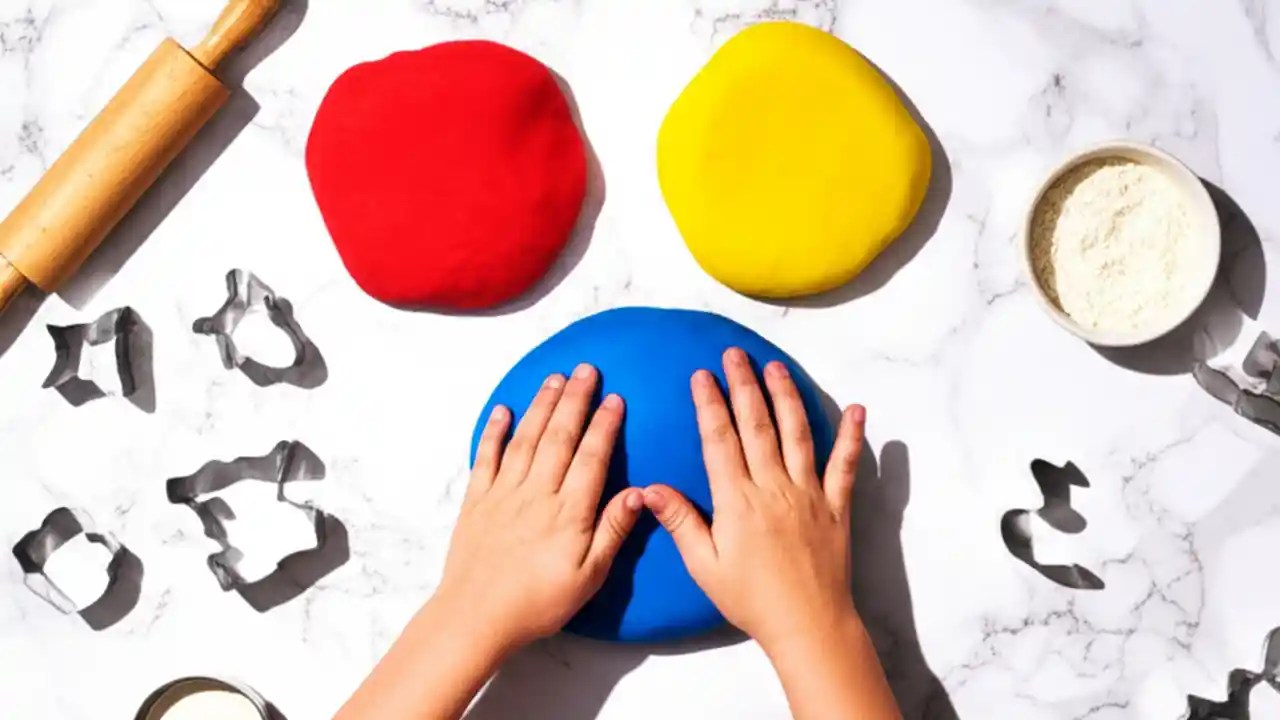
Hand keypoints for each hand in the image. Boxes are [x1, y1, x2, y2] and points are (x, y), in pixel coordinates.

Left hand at [436, 364, 642, 652]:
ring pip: (526, 438)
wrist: (476, 618)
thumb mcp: (588, 577)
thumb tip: (640, 493)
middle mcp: (537, 494)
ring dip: (542, 405)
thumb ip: (612, 531)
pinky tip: (503, 409)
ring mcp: (503, 494)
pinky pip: (486, 457)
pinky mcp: (476, 501)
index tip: (615, 397)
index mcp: (569, 512)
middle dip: (575, 399)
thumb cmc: (538, 603)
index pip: (591, 457)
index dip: (604, 425)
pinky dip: (494, 431)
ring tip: (555, 378)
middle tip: (586, 369)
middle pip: (559, 437)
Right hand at [643, 348, 863, 652]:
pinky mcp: (836, 507)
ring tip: (775, 367)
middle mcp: (773, 488)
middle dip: (744, 385)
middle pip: (757, 425)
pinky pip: (845, 466)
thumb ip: (680, 522)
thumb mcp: (704, 565)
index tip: (702, 375)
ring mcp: (808, 494)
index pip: (720, 440)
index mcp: (737, 500)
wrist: (807, 624)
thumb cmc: (751, 599)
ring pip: (797, 434)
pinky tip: (857, 410)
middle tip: (735, 354)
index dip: (710, 404)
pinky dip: (852, 437)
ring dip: (786, 396)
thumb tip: (650, 488)